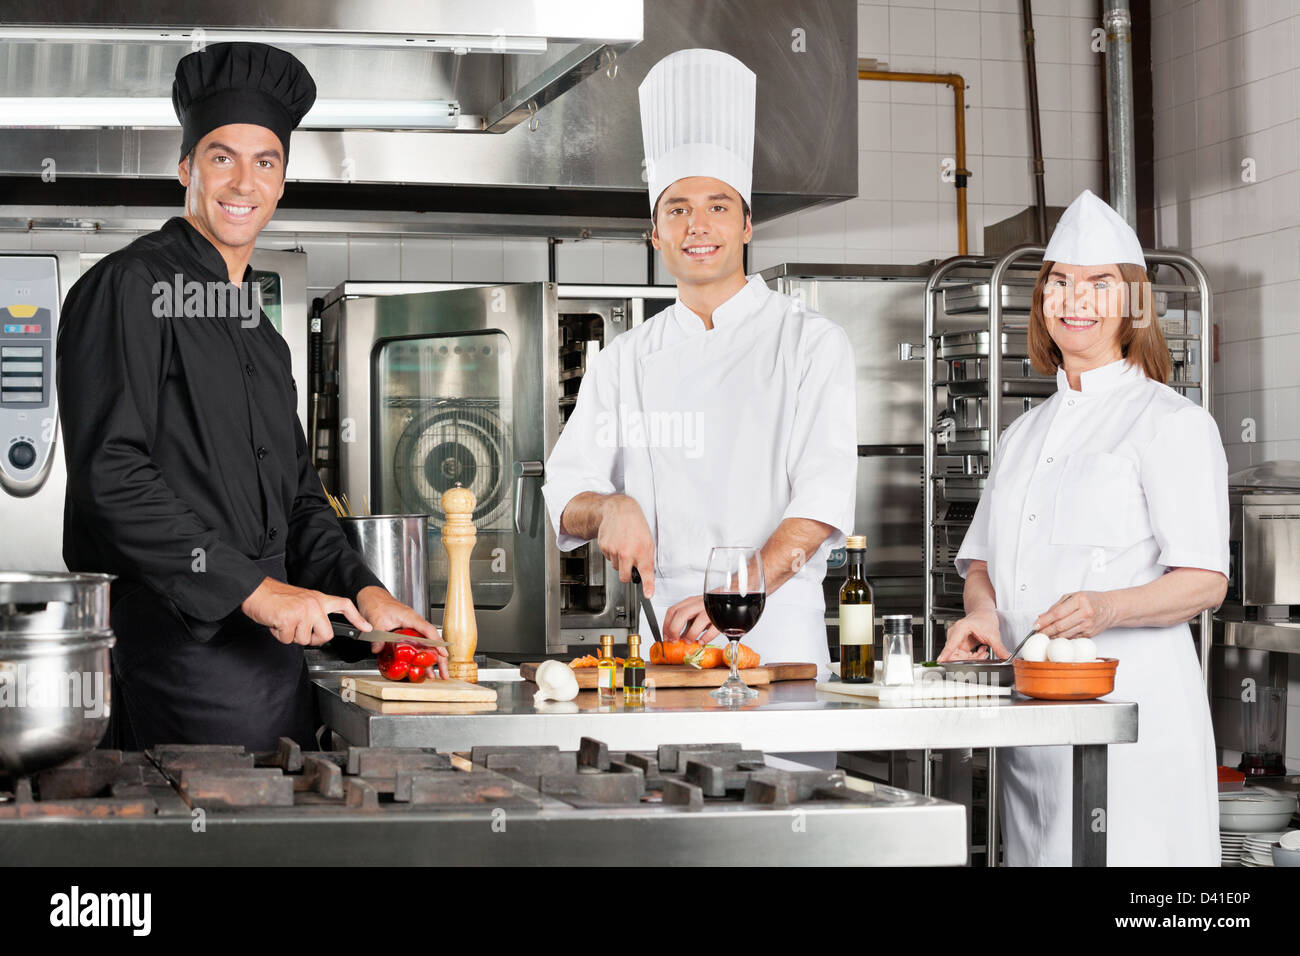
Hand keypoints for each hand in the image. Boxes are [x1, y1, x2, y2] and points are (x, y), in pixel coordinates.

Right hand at [241, 577, 369, 646]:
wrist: (255, 591)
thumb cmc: (275, 597)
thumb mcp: (301, 600)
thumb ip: (313, 613)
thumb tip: (319, 631)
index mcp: (318, 598)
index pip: (343, 605)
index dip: (356, 618)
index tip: (366, 628)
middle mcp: (314, 604)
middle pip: (326, 634)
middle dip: (313, 639)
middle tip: (299, 631)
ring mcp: (303, 611)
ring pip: (305, 639)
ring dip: (292, 635)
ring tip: (284, 621)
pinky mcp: (289, 619)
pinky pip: (288, 639)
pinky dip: (280, 635)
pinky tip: (276, 623)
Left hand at [357, 585, 448, 678]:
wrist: (371, 596)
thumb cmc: (376, 603)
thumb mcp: (376, 620)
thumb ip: (377, 637)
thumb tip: (378, 650)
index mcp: (410, 618)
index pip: (428, 631)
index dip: (437, 643)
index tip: (443, 654)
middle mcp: (414, 623)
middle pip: (432, 641)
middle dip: (439, 658)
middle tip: (443, 673)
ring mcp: (411, 628)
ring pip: (425, 645)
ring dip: (430, 660)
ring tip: (433, 676)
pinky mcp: (406, 632)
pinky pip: (417, 645)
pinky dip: (421, 656)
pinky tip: (420, 667)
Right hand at [597, 494, 656, 597]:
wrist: (619, 510)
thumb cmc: (636, 525)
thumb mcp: (648, 542)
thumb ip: (646, 560)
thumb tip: (645, 576)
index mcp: (642, 551)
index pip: (645, 573)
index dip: (648, 586)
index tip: (648, 594)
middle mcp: (627, 552)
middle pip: (624, 577)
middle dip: (627, 573)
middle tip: (630, 562)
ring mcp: (614, 550)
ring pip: (616, 567)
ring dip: (620, 561)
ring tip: (624, 546)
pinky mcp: (604, 547)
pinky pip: (609, 558)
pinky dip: (612, 553)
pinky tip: (617, 542)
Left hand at [662, 594, 718, 643]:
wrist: (730, 603)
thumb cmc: (712, 609)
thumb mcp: (697, 615)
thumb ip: (687, 625)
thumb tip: (675, 638)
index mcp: (691, 602)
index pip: (673, 611)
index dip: (666, 625)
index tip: (666, 637)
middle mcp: (699, 604)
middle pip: (681, 613)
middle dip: (674, 629)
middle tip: (674, 641)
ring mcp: (711, 610)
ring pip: (698, 620)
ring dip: (690, 634)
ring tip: (689, 642)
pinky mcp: (721, 618)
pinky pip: (713, 628)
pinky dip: (706, 637)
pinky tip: (702, 642)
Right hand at [937, 608, 1006, 661]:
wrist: (983, 613)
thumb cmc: (984, 617)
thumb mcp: (993, 633)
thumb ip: (999, 647)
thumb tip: (1005, 657)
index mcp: (960, 628)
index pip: (952, 644)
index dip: (946, 654)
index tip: (942, 661)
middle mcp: (955, 634)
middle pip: (956, 654)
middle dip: (970, 660)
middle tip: (982, 656)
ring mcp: (956, 640)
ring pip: (960, 656)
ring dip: (973, 658)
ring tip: (984, 652)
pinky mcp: (959, 644)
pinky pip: (963, 656)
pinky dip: (973, 656)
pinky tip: (980, 651)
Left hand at [1034, 591, 1116, 639]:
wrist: (1110, 608)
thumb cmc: (1092, 600)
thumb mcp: (1073, 596)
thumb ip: (1056, 606)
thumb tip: (1042, 616)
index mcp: (1080, 601)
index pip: (1057, 613)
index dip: (1044, 621)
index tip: (1036, 625)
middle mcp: (1085, 613)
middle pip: (1060, 625)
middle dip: (1046, 631)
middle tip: (1037, 632)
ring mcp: (1088, 625)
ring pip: (1065, 634)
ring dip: (1052, 636)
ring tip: (1043, 635)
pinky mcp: (1089, 634)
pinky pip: (1072, 638)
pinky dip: (1062, 638)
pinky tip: (1055, 637)